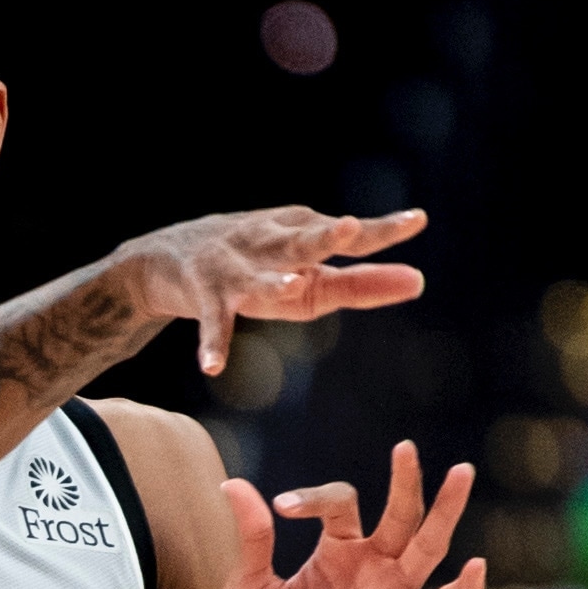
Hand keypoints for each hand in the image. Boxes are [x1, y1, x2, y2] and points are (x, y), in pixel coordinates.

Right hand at [122, 203, 429, 378]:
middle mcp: (269, 244)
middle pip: (301, 242)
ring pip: (256, 276)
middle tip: (349, 227)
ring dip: (271, 281)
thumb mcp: (310, 276)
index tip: (417, 220)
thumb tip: (419, 281)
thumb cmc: (256, 267)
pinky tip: (213, 367)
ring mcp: (234, 268)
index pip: (347, 237)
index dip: (381, 230)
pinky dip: (213, 344)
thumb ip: (363, 282)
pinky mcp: (203, 294)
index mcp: (301, 235)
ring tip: (290, 287)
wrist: (168, 260)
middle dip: (323, 236)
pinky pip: (211, 323)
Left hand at [225, 442, 486, 588]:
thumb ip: (252, 539)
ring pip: (428, 545)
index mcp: (337, 550)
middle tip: (406, 448)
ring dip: (446, 510)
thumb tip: (232, 484)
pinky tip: (476, 565)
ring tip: (462, 471)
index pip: (341, 504)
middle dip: (406, 481)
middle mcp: (372, 566)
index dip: (313, 499)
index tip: (281, 509)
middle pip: (400, 513)